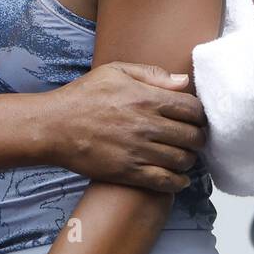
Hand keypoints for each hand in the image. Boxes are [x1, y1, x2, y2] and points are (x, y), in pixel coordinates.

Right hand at [47, 62, 205, 191]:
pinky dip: (178, 182)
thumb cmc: (82, 97)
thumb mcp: (114, 71)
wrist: (53, 127)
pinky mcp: (128, 172)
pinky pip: (166, 181)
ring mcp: (138, 150)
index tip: (195, 119)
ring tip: (183, 156)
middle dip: (198, 138)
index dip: (200, 115)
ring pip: (183, 160)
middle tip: (192, 139)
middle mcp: (146, 124)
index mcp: (146, 98)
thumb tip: (183, 82)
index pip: (193, 109)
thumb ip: (151, 74)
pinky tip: (178, 178)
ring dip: (189, 160)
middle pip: (193, 136)